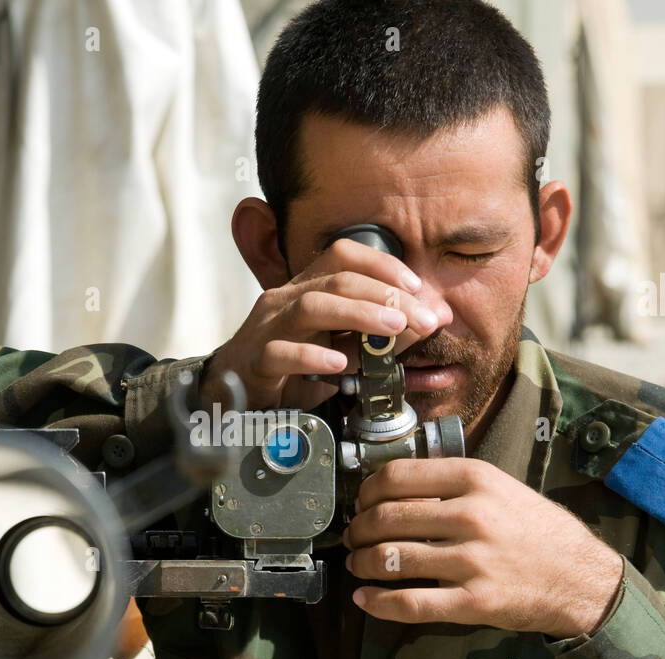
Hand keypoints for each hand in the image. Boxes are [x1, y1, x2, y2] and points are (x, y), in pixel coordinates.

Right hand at [200, 239, 448, 411]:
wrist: (232, 397)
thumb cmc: (291, 371)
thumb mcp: (343, 353)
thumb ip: (383, 344)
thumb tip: (432, 329)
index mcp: (307, 288)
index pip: (343, 255)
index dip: (382, 264)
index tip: (417, 286)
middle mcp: (286, 299)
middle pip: (337, 280)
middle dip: (386, 295)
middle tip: (423, 318)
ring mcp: (268, 328)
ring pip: (311, 307)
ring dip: (358, 314)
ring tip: (392, 327)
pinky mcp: (255, 361)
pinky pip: (282, 353)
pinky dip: (313, 357)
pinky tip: (339, 366)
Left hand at [343, 458, 623, 638]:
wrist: (580, 577)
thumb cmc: (535, 530)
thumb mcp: (500, 487)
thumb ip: (450, 483)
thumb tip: (389, 487)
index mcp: (475, 479)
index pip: (395, 477)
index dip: (366, 492)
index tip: (361, 503)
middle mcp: (472, 516)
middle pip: (386, 518)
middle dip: (358, 530)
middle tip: (354, 537)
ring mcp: (473, 560)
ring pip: (391, 559)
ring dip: (362, 563)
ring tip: (358, 564)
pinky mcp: (474, 601)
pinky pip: (410, 603)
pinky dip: (377, 603)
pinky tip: (364, 598)